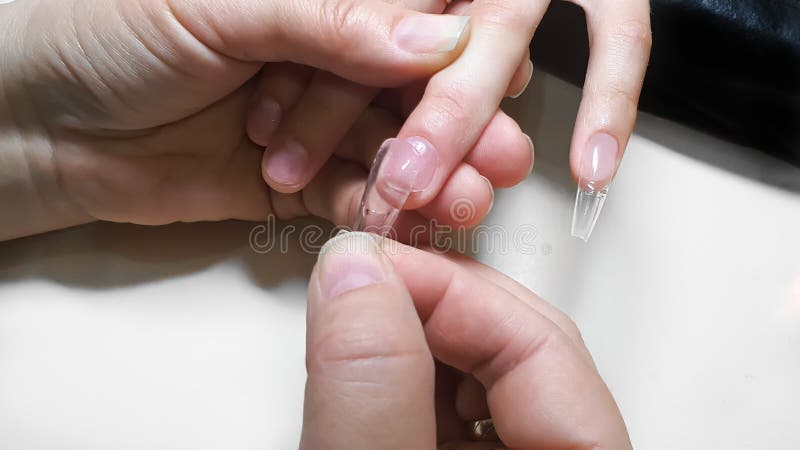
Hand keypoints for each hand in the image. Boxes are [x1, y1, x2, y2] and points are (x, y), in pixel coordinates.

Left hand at [0, 0, 473, 239]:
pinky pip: (347, 196)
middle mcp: (324, 54)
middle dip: (454, 129)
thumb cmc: (108, 39)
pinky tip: (405, 226)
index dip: (455, 58)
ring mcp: (316, 120)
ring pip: (391, 149)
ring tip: (461, 203)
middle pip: (413, 91)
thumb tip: (432, 39)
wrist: (41, 128)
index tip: (493, 87)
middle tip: (493, 160)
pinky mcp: (296, 180)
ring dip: (428, 178)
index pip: (409, 19)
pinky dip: (375, 212)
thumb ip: (327, 20)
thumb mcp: (217, 9)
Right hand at [301, 231, 631, 448]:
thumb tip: (355, 274)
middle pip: (513, 351)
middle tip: (356, 282)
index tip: (369, 266)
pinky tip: (359, 364)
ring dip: (406, 333)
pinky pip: (441, 407)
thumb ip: (374, 392)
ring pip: (472, 375)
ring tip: (350, 316)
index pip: (542, 346)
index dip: (450, 289)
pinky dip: (395, 377)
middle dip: (426, 305)